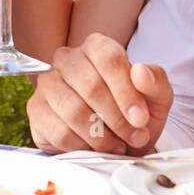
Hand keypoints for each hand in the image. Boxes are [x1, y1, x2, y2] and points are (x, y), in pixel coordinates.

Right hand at [27, 33, 172, 154]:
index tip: (140, 118)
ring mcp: (47, 84)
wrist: (115, 139)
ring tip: (118, 145)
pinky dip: (83, 147)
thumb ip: (156, 82)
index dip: (126, 91)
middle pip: (90, 86)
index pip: (108, 59)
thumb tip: (141, 72)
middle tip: (135, 137)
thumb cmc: (134, 113)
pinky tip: (95, 148)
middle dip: (117, 119)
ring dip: (102, 136)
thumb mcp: (156, 99)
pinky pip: (60, 132)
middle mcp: (67, 58)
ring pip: (74, 111)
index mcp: (97, 46)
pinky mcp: (36, 110)